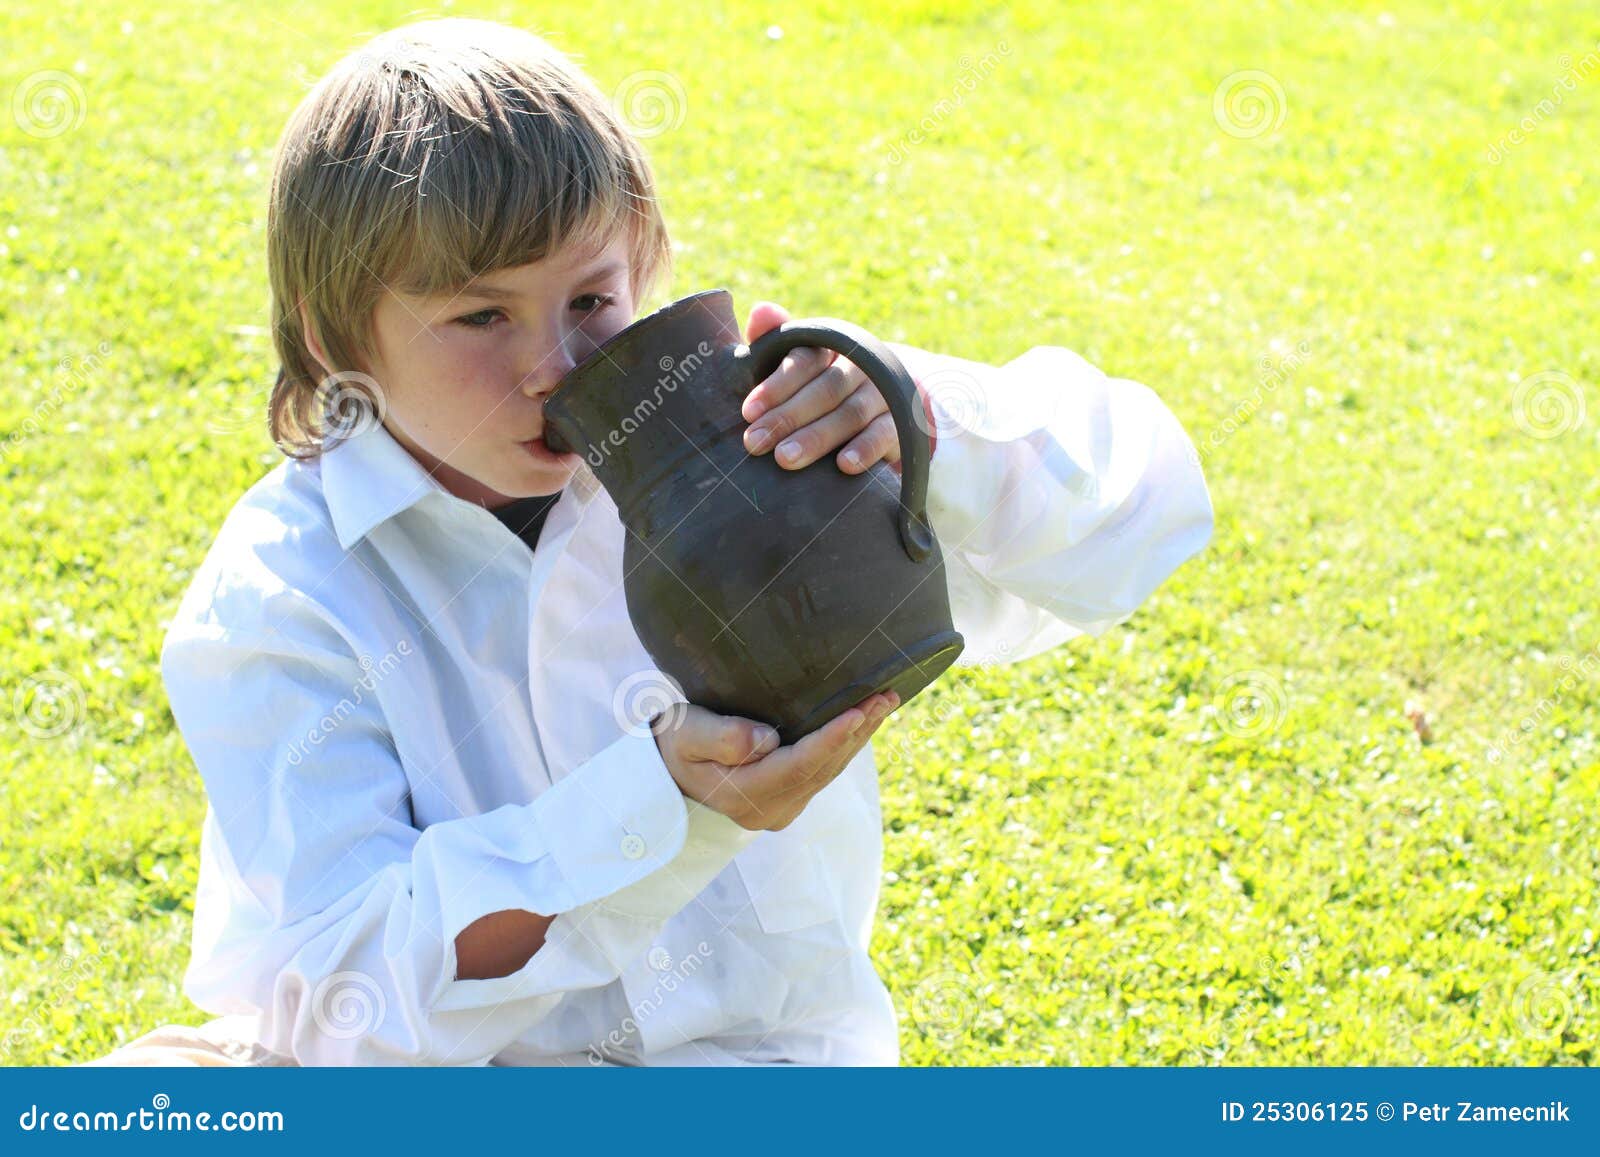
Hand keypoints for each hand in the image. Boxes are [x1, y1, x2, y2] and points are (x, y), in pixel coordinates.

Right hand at [650, 690, 901, 830]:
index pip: (799, 765)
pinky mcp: (788, 798)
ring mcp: (782, 808)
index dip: (832, 738)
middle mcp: (770, 809)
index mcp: (745, 795)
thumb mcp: (685, 734)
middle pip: (823, 768)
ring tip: (885, 702)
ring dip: (859, 737)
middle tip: (886, 695)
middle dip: (858, 731)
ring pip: (829, 770)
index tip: (859, 711)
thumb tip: (766, 741)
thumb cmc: (674, 744)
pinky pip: (824, 771)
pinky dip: (845, 744)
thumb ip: (722, 738)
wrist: (665, 775)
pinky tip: (864, 722)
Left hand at [740, 301, 925, 477]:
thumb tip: (761, 309)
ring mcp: (884, 394)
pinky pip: (885, 434)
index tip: (749, 411)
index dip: (776, 384)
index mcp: (831, 348)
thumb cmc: (821, 388)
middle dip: (788, 416)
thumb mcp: (797, 366)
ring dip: (817, 437)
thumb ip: (774, 339)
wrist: (885, 406)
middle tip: (756, 442)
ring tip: (785, 458)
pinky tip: (844, 465)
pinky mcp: (902, 423)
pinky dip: (865, 448)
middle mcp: (860, 366)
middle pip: (825, 388)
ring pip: (851, 413)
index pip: (805, 359)